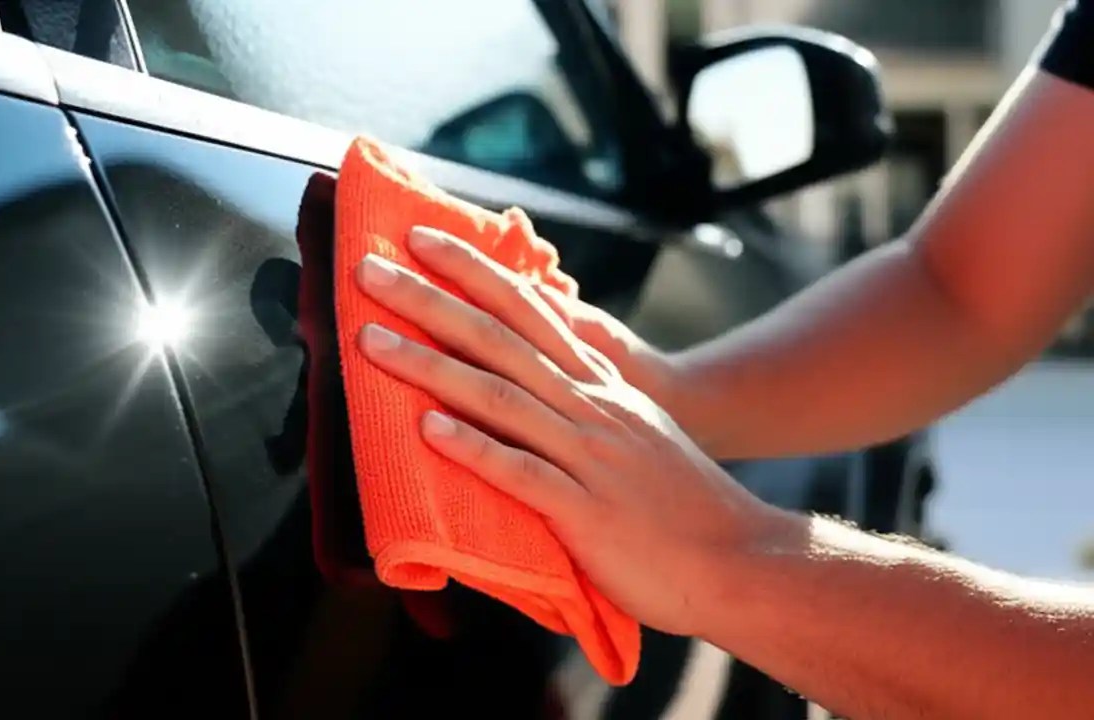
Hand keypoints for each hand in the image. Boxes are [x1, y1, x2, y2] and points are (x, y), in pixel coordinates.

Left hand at [352, 226, 784, 635]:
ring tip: (370, 342)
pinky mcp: (587, 512)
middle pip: (499, 340)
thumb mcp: (636, 427)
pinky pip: (522, 474)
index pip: (528, 310)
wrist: (740, 560)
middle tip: (369, 271)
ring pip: (499, 398)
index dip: (473, 271)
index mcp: (599, 385)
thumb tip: (536, 365)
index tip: (422, 238)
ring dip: (429, 366)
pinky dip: (474, 449)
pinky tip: (428, 429)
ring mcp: (589, 456)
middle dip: (430, 301)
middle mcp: (591, 407)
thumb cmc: (680, 501)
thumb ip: (587, 394)